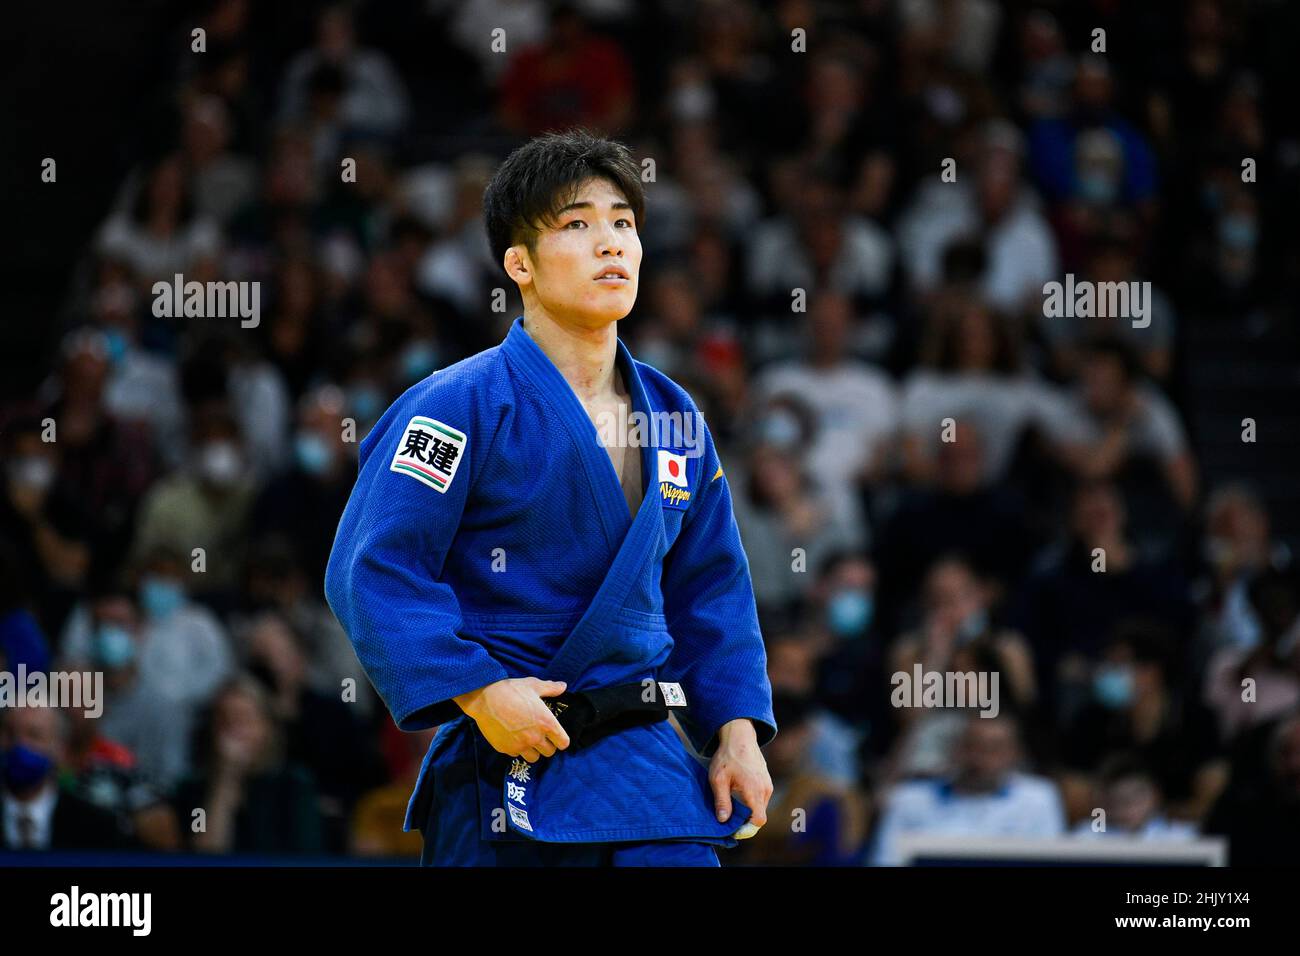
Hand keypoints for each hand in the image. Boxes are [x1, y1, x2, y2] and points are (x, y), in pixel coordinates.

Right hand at [455, 677, 570, 762]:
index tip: (557, 736)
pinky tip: (513, 737)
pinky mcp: (506, 749)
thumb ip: (551, 688)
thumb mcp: (534, 685)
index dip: (562, 740)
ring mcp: (520, 745)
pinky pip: (516, 755)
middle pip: (549, 752)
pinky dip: (517, 749)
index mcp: (547, 723)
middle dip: (548, 745)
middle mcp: (535, 737)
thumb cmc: (511, 690)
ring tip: (528, 739)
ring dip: (533, 750)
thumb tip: (563, 686)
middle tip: (541, 736)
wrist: (485, 698)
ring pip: (534, 758)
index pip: (563, 743)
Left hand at [709, 719, 771, 833]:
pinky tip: (738, 794)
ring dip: (748, 810)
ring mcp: (767, 785)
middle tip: (728, 818)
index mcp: (754, 791)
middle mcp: (765, 789)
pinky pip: (761, 798)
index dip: (748, 829)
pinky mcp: (766, 780)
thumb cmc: (727, 757)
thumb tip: (723, 821)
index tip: (734, 828)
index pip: (759, 820)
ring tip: (732, 804)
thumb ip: (722, 801)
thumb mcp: (718, 779)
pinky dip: (751, 801)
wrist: (739, 736)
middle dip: (745, 821)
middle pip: (759, 816)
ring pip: (760, 807)